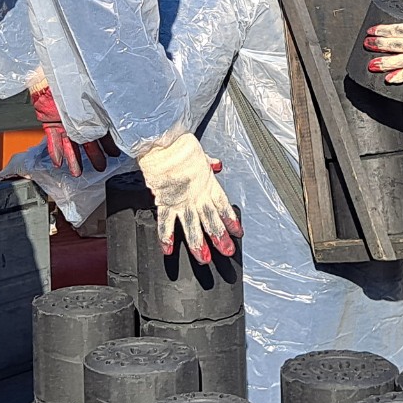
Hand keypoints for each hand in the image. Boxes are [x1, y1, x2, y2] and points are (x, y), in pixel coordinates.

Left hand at [29, 72, 119, 177]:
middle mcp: (78, 118)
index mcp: (91, 111)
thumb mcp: (95, 90)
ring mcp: (63, 121)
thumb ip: (104, 104)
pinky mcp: (50, 123)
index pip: (102, 131)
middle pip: (87, 141)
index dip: (108, 144)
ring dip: (75, 159)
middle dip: (94, 155)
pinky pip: (52, 140)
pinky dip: (55, 151)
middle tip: (101, 167)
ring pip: (70, 144)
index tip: (115, 154)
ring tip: (78, 173)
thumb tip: (119, 112)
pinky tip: (59, 163)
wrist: (55, 67)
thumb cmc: (75, 73)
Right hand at [137, 132, 241, 263]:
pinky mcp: (165, 202)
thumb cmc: (181, 146)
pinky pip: (166, 222)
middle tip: (227, 252)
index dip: (231, 221)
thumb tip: (217, 164)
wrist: (164, 144)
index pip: (223, 206)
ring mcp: (181, 201)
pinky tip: (168, 249)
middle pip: (211, 221)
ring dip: (198, 244)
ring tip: (203, 258)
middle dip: (220, 238)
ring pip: (192, 227)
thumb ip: (209, 163)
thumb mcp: (201, 154)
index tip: (238, 232)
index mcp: (208, 184)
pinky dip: (166, 237)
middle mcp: (197, 196)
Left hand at [364, 0, 402, 83]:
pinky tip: (389, 80)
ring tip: (372, 65)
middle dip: (379, 44)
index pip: (397, 29)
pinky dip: (399, 76)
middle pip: (394, 43)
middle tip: (366, 45)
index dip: (383, 29)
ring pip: (398, 60)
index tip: (371, 31)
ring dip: (384, 62)